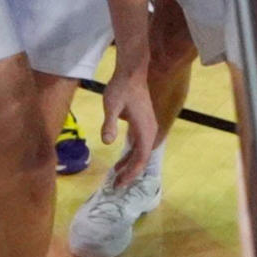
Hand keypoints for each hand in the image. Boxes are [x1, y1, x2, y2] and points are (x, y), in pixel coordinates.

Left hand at [96, 55, 162, 188]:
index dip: (131, 173)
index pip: (140, 158)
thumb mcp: (111, 105)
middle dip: (130, 173)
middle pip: (142, 158)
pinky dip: (130, 155)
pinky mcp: (143, 124)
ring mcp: (148, 127)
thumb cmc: (120, 87)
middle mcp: (150, 130)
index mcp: (144, 129)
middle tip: (116, 185)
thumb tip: (107, 142)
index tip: (120, 184)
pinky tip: (120, 161)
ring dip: (130, 165)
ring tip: (116, 176)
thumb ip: (109, 123)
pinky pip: (139, 145)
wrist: (131, 72)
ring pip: (141, 153)